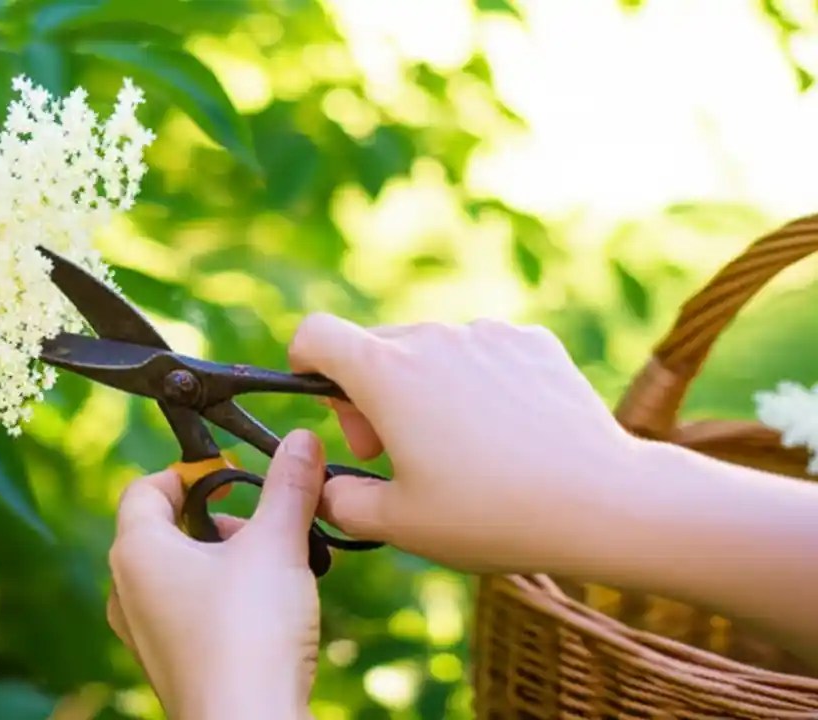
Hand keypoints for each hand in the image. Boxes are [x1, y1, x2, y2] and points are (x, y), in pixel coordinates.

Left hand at [106, 430, 324, 719]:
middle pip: (163, 532)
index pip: (145, 489)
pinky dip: (222, 602)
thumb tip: (302, 440)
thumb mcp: (277, 546)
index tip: (230, 473)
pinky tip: (267, 613)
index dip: (188, 472)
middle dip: (217, 520)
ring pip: (178, 576)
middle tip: (262, 524)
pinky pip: (188, 615)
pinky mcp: (169, 666)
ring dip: (223, 563)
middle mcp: (126, 592)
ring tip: (274, 568)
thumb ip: (289, 488)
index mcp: (136, 552)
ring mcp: (144, 635)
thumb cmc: (249, 634)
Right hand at [288, 313, 639, 574]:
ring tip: (458, 451)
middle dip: (368, 396)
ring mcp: (487, 334)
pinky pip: (482, 352)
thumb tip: (327, 486)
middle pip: (372, 347)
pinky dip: (476, 383)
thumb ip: (339, 499)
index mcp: (386, 373)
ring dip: (423, 389)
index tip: (330, 408)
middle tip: (395, 455)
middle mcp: (433, 337)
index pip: (314, 335)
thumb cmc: (491, 515)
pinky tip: (505, 433)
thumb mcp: (397, 524)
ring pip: (430, 350)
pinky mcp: (533, 342)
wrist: (602, 502)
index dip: (304, 366)